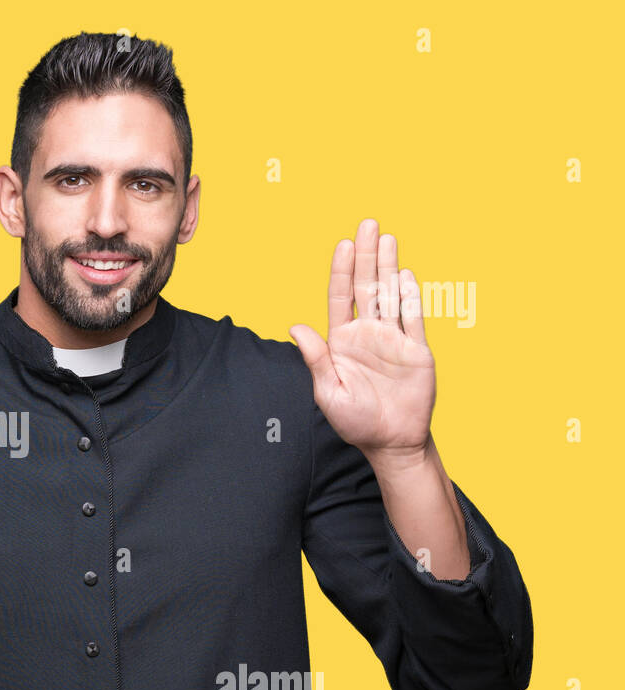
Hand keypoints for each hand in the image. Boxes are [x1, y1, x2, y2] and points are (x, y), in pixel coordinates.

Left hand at [289, 218, 435, 469]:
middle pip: (367, 287)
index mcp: (342, 342)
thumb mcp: (329, 392)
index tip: (343, 245)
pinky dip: (410, 295)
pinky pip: (414, 317)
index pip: (341, 298)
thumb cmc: (356, 421)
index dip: (342, 271)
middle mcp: (368, 334)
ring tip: (386, 237)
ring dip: (389, 266)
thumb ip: (316, 359)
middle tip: (367, 224)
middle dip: (366, 256)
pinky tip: (405, 274)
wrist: (392, 442)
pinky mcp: (417, 349)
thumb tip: (295, 326)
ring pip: (391, 295)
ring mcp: (393, 339)